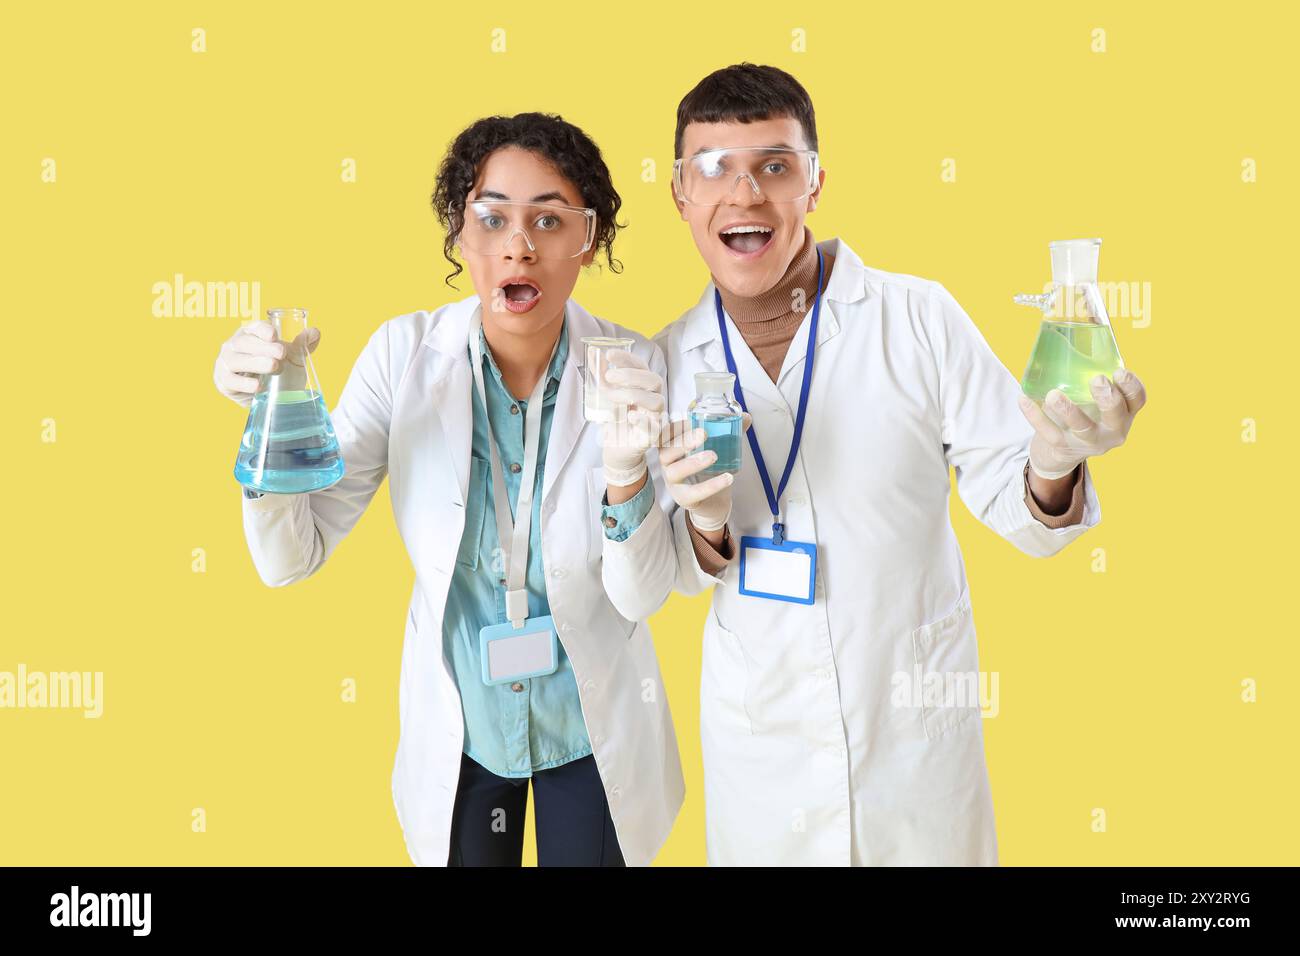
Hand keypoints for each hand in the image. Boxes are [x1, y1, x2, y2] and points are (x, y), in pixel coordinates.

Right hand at [214, 320, 320, 406]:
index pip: (254, 327)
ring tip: (274, 367)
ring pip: (236, 360)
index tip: (275, 335)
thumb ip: (302, 345)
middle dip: (263, 347)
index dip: (263, 330)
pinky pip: (231, 381)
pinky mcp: (224, 381)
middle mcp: (234, 345)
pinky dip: (244, 383)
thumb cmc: (276, 370)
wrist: (264, 395)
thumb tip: (315, 332)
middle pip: (245, 342)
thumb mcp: (291, 357)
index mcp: (250, 334)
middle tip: (281, 353)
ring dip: (255, 363)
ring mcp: (226, 362)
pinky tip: (257, 386)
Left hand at [599, 349, 666, 486]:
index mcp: (644, 387)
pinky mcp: (651, 437)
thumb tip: (592, 352)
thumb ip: (601, 374)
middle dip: (631, 375)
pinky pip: (654, 428)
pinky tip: (630, 415)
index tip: (608, 355)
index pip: (642, 366)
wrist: (615, 448)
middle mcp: (653, 399)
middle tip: (609, 376)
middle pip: (654, 381)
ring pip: (657, 401)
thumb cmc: (615, 419)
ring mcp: (654, 418)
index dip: (627, 358)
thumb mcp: (606, 394)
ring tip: (611, 397)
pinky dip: (643, 420)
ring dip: (634, 394)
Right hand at [656, 413, 751, 532]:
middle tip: (703, 433)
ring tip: (714, 456)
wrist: (712, 500)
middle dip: (683, 441)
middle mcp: (667, 464)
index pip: (665, 435)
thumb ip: (729, 431)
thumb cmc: (708, 468)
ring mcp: (673, 482)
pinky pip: (693, 492)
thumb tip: (746, 416)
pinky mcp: (683, 499)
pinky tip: (727, 478)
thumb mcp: (717, 447)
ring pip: (675, 471)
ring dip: (693, 462)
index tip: (690, 420)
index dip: (674, 427)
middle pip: (665, 451)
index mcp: (671, 448)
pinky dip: (711, 485)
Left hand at [1016, 368, 1146, 479]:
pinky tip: (1024, 400)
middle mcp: (1112, 429)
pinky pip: (1049, 432)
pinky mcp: (1064, 447)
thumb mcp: (1096, 397)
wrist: (1066, 449)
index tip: (1119, 371)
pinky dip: (1035, 416)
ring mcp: (1089, 441)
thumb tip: (1075, 324)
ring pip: (1082, 427)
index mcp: (1124, 411)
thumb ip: (1092, 371)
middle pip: (1115, 414)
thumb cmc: (1085, 411)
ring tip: (1053, 394)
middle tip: (1096, 380)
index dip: (1131, 386)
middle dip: (1107, 398)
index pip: (1137, 399)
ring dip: (1068, 410)